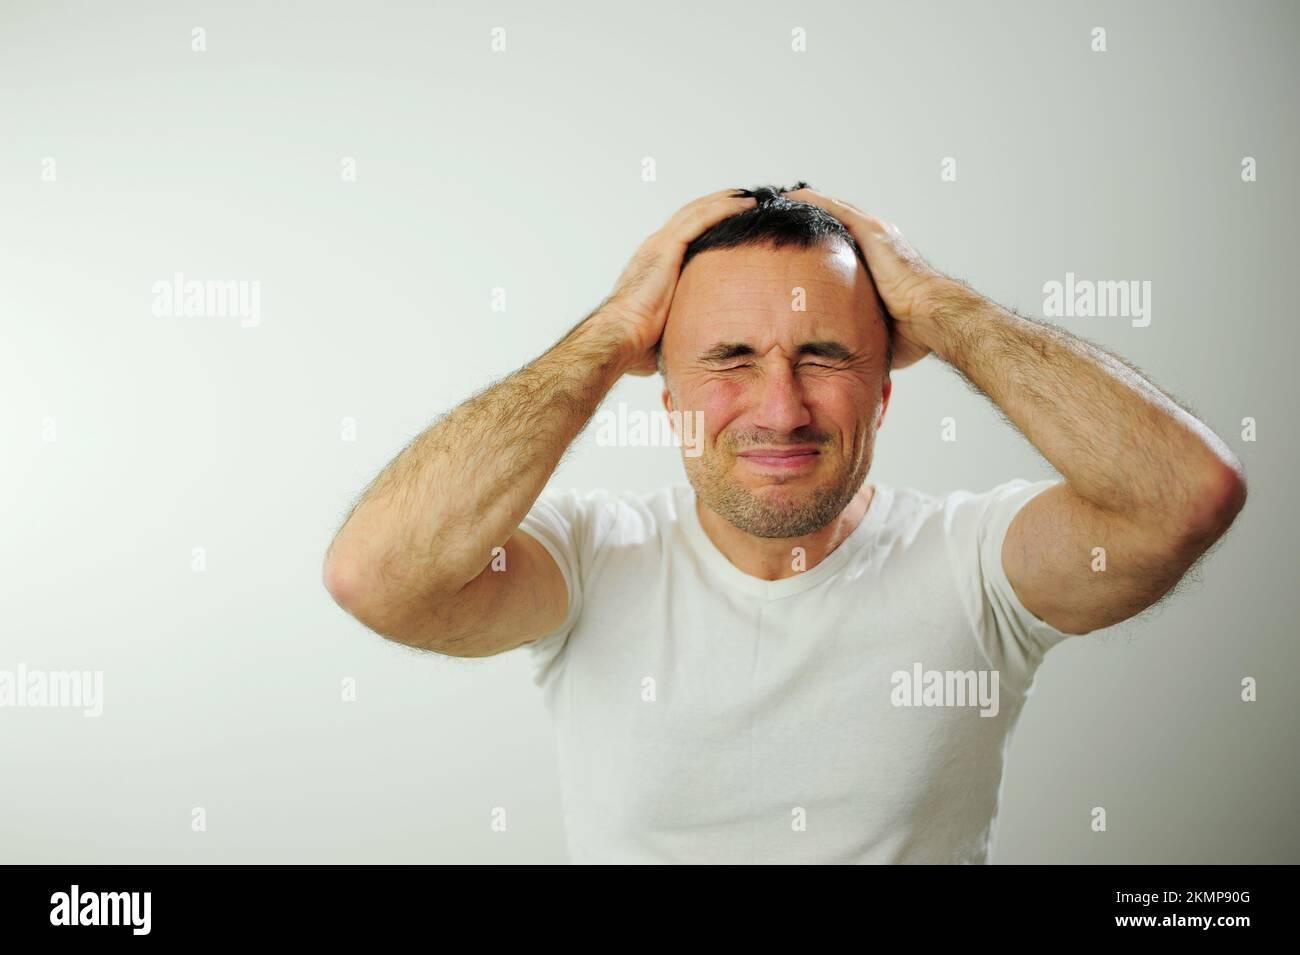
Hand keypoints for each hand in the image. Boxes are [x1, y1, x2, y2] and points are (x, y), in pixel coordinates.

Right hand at [594, 188, 757, 375]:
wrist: (620, 337)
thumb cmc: (636, 342)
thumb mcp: (667, 327)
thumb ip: (681, 323)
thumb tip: (698, 343)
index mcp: (654, 265)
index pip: (683, 235)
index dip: (704, 223)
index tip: (726, 220)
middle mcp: (656, 249)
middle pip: (690, 216)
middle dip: (716, 205)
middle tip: (742, 199)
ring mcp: (660, 246)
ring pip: (697, 212)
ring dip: (724, 201)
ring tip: (748, 197)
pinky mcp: (667, 248)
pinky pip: (700, 220)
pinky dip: (722, 208)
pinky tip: (742, 204)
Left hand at [781, 186, 955, 369]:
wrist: (933, 316)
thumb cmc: (915, 331)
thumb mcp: (877, 330)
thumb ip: (858, 333)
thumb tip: (840, 357)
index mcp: (878, 264)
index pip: (843, 247)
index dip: (818, 244)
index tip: (793, 248)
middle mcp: (877, 243)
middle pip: (835, 224)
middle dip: (807, 221)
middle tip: (777, 219)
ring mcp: (874, 234)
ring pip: (832, 211)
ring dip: (804, 206)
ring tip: (775, 204)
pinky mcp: (871, 230)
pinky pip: (833, 209)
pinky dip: (810, 201)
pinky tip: (787, 198)